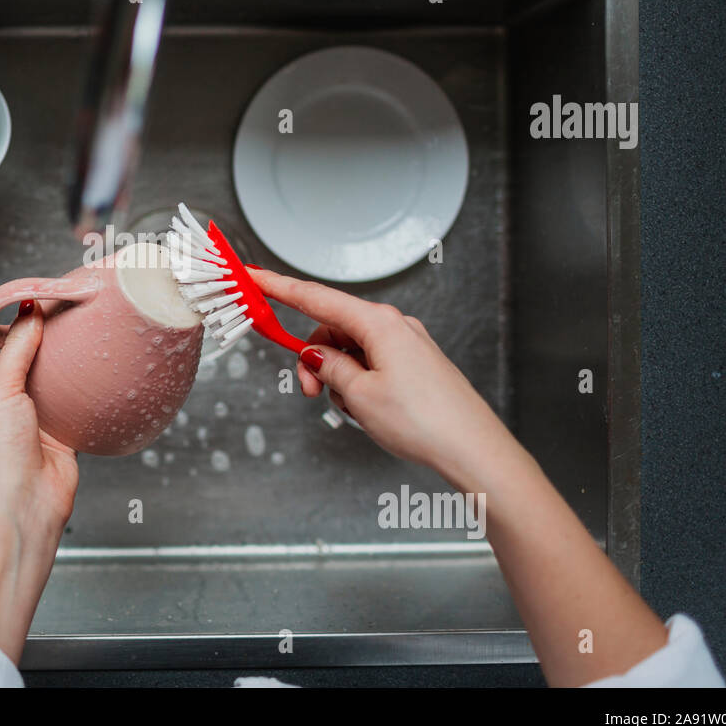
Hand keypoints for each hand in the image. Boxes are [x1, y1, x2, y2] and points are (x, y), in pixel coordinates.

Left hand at [0, 301, 77, 664]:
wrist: (24, 508)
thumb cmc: (0, 458)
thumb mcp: (1, 391)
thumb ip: (16, 350)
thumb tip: (28, 310)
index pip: (15, 345)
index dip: (34, 323)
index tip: (57, 300)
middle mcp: (17, 404)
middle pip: (43, 361)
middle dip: (61, 342)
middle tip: (84, 314)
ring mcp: (43, 420)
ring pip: (66, 382)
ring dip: (79, 367)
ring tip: (100, 338)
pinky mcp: (68, 436)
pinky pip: (84, 406)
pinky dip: (95, 394)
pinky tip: (108, 378)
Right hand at [250, 268, 516, 487]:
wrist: (471, 449)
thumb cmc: (424, 421)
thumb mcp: (359, 394)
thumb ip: (329, 367)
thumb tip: (314, 354)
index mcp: (379, 323)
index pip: (316, 298)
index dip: (279, 287)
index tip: (253, 275)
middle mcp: (395, 326)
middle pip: (332, 329)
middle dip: (314, 358)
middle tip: (311, 392)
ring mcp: (407, 345)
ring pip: (350, 350)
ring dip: (337, 376)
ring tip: (350, 408)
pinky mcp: (414, 364)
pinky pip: (371, 363)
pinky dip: (357, 382)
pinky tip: (367, 409)